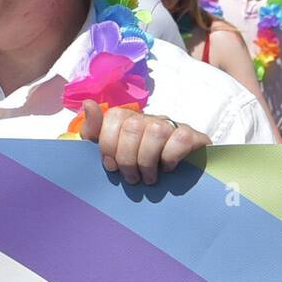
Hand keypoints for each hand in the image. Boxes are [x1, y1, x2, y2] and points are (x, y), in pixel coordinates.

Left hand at [78, 100, 210, 185]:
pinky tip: (168, 169)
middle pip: (132, 127)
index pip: (114, 117)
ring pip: (155, 132)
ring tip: (148, 178)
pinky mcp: (192, 136)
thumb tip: (88, 103)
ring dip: (148, 161)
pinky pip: (180, 139)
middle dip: (127, 158)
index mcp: (128, 119)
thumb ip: (94, 131)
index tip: (111, 166)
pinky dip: (170, 158)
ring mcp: (171, 125)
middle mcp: (148, 118)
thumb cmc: (137, 164)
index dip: (108, 143)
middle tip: (131, 178)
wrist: (178, 174)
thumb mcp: (110, 151)